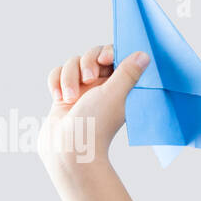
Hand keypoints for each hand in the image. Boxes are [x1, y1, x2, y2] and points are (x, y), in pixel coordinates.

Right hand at [38, 45, 149, 168]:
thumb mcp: (114, 94)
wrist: (67, 147)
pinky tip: (59, 98)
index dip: (109, 52)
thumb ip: (128, 72)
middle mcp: (103, 86)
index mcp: (121, 86)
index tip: (104, 61)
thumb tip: (144, 55)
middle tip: (88, 78)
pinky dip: (56, 83)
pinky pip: (57, 73)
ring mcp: (82, 90)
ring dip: (68, 77)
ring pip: (72, 63)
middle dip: (86, 62)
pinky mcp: (65, 94)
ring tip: (70, 98)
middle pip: (92, 54)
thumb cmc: (95, 124)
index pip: (116, 56)